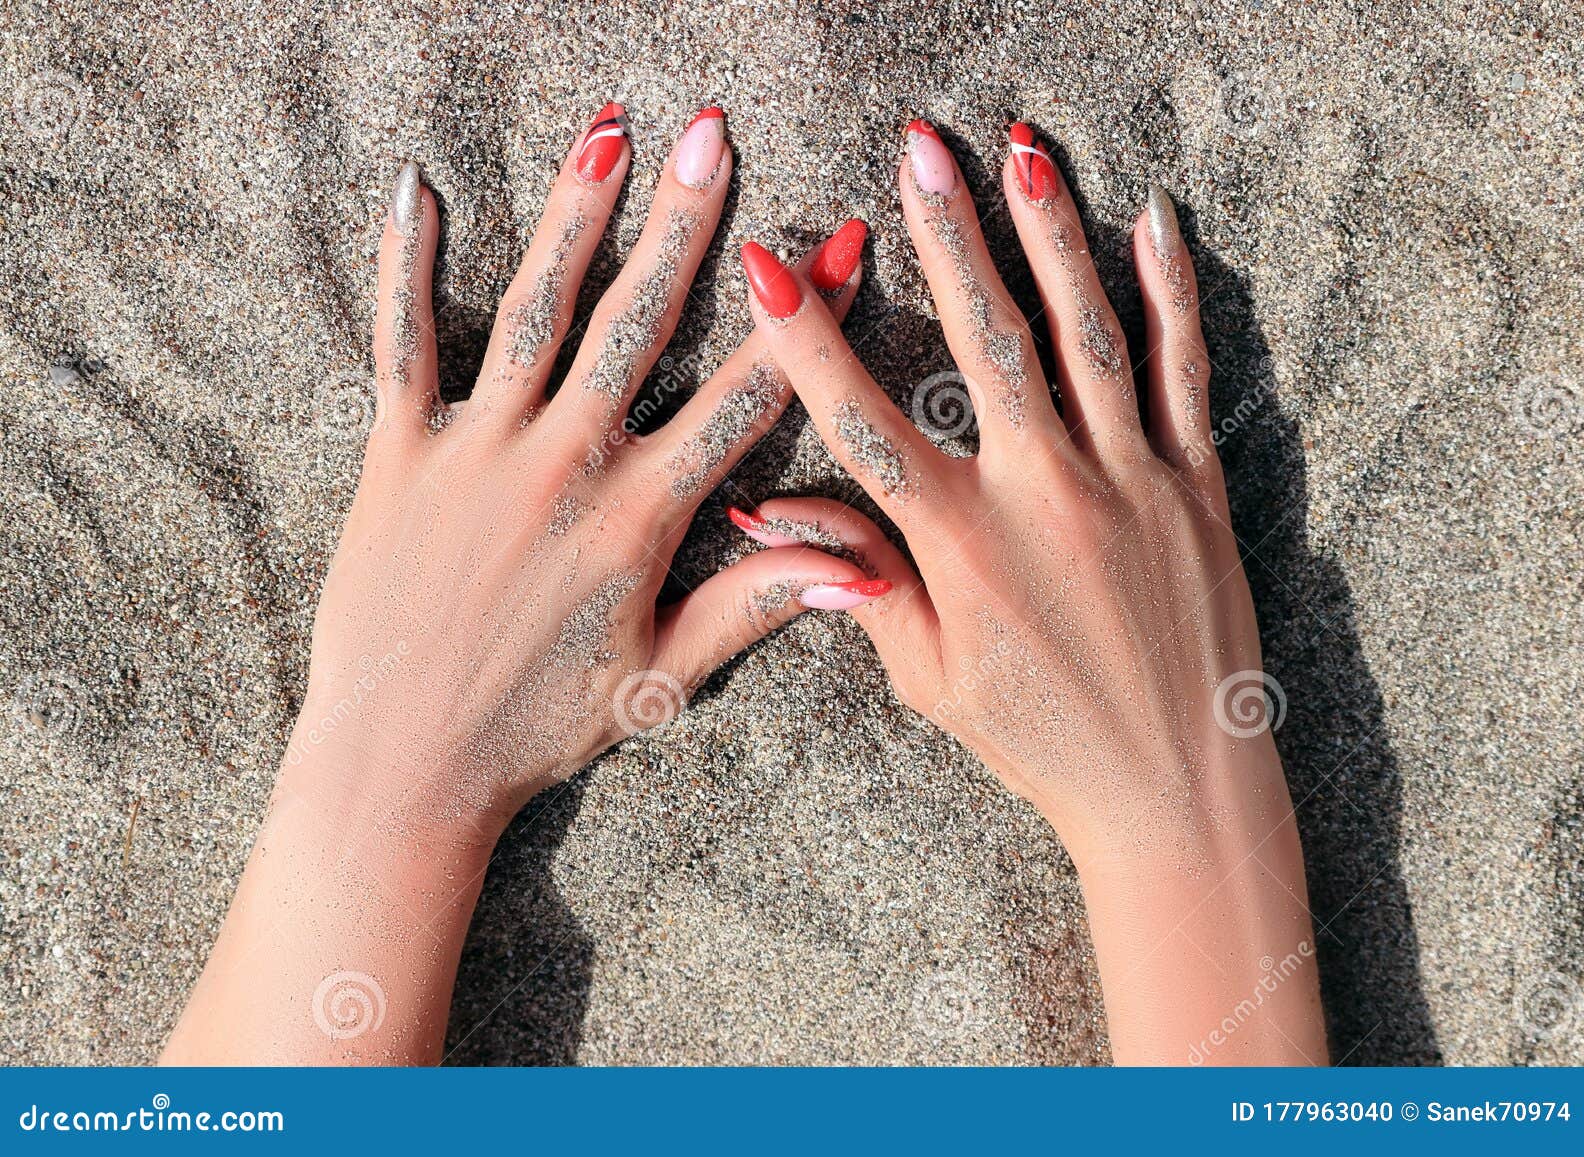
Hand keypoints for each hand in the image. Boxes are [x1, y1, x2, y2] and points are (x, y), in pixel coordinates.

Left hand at [298, 105, 881, 846]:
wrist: (400, 763)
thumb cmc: (537, 728)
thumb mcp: (662, 677)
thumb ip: (756, 606)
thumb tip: (862, 569)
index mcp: (639, 515)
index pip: (742, 397)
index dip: (802, 319)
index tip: (843, 244)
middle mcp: (564, 463)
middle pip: (637, 322)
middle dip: (684, 224)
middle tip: (715, 136)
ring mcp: (477, 450)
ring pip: (538, 310)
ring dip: (575, 216)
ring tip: (609, 134)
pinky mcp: (398, 455)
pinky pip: (401, 342)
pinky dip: (404, 266)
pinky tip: (417, 191)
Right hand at [736, 120, 1325, 1063]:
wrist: (1177, 787)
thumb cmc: (1040, 740)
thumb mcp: (930, 676)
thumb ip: (861, 578)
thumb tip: (771, 508)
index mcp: (964, 546)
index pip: (866, 423)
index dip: (809, 343)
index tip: (772, 266)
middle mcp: (1046, 495)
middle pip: (986, 343)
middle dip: (947, 236)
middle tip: (916, 150)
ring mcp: (1130, 481)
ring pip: (1086, 334)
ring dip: (1050, 235)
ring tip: (1020, 152)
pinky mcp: (1195, 486)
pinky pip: (1183, 372)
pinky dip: (1171, 294)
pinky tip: (1154, 222)